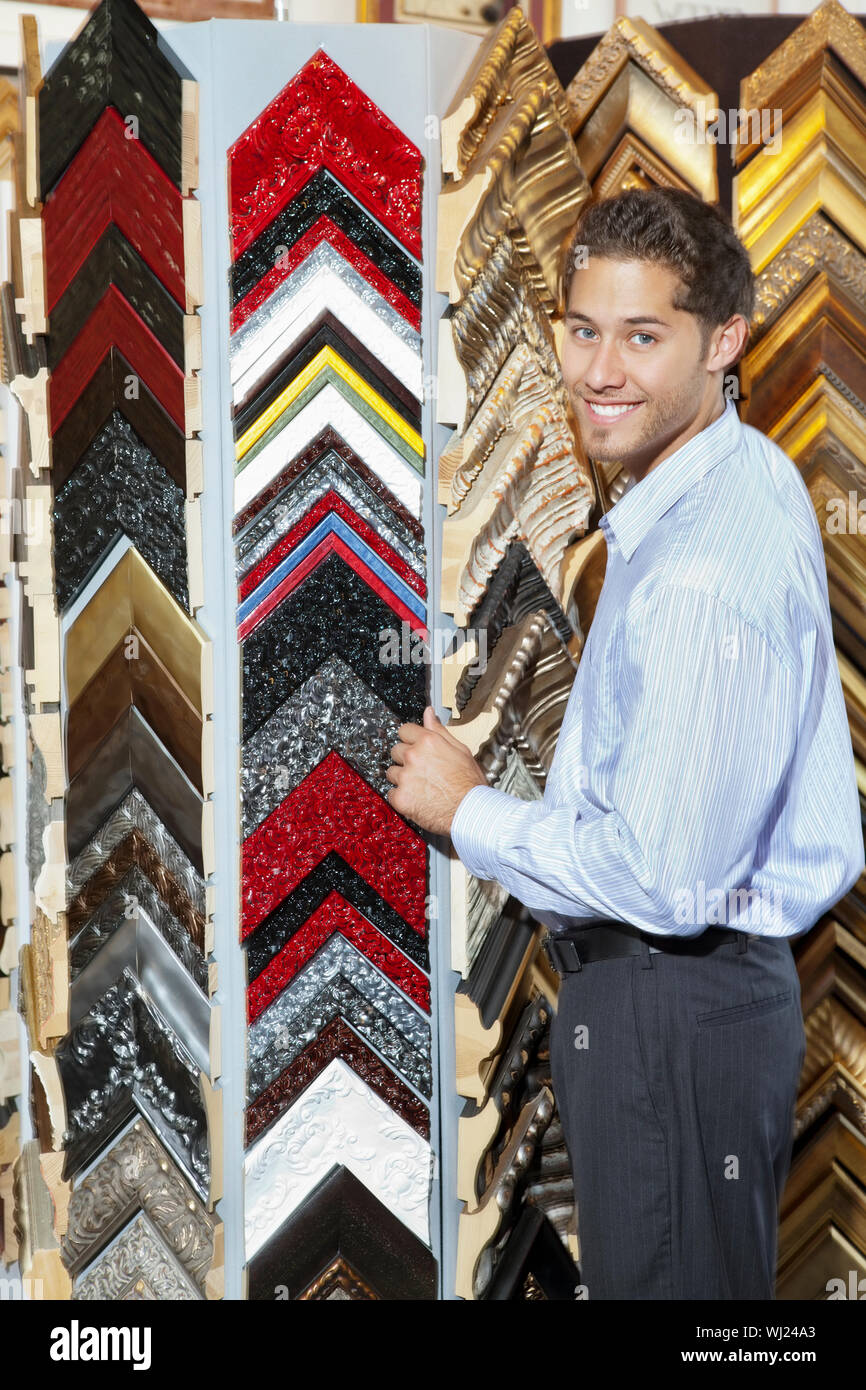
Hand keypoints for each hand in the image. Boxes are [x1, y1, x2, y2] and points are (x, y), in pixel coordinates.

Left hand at [386, 706, 487, 834]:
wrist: (471, 811)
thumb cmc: (470, 783)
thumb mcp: (460, 750)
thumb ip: (439, 731)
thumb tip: (428, 713)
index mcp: (428, 742)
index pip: (404, 730)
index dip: (410, 739)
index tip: (415, 747)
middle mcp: (413, 756)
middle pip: (396, 751)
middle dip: (405, 759)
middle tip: (422, 770)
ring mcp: (405, 777)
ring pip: (392, 773)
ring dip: (402, 778)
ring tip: (421, 786)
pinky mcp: (400, 798)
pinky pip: (392, 794)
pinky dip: (402, 797)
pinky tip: (418, 799)